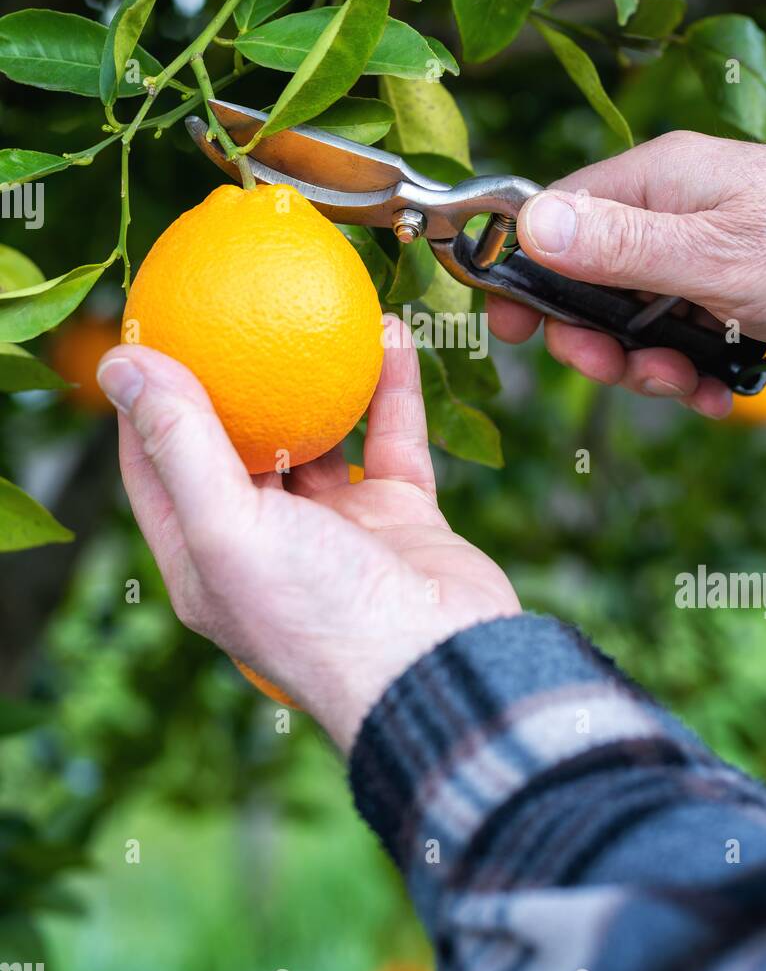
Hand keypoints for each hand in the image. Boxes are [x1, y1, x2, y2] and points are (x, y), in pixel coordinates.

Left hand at [97, 315, 519, 752]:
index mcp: (208, 558)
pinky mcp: (401, 518)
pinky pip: (391, 437)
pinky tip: (389, 331)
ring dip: (315, 377)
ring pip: (318, 437)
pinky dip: (390, 387)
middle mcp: (267, 542)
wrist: (443, 665)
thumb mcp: (226, 525)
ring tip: (312, 310)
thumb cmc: (320, 610)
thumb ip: (177, 442)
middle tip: (229, 305)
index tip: (151, 328)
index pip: (157, 467)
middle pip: (235, 444)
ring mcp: (337, 530)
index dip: (146, 399)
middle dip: (230, 377)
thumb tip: (118, 366)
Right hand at [488, 131, 765, 418]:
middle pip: (589, 275)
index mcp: (657, 180)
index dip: (525, 273)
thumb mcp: (715, 258)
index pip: (555, 216)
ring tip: (685, 387)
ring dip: (647, 363)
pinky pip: (681, 331)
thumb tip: (529, 226)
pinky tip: (715, 394)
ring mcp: (701, 248)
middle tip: (617, 370)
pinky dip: (689, 369)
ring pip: (635, 314)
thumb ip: (618, 246)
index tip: (512, 329)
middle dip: (596, 336)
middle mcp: (672, 208)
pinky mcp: (730, 286)